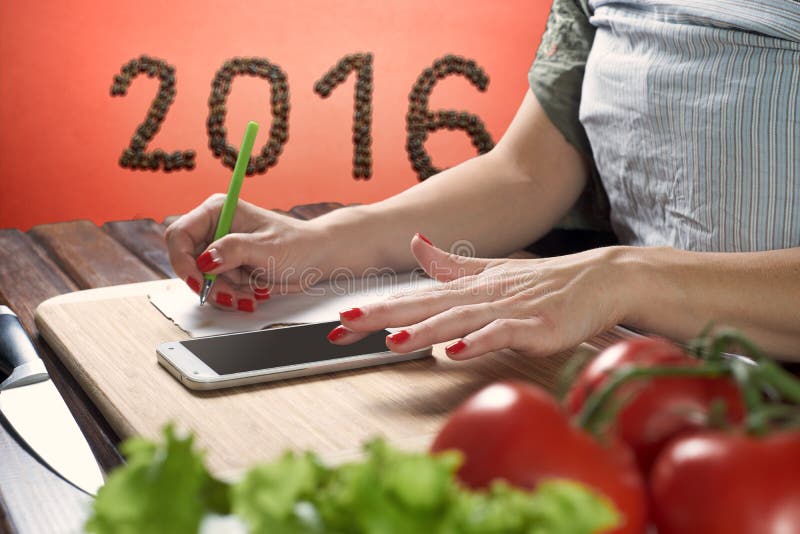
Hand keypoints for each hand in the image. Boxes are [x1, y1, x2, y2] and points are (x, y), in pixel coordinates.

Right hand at [165, 194, 331, 310]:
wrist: (315, 257)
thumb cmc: (297, 244)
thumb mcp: (266, 247)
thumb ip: (233, 251)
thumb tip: (205, 259)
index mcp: (217, 211)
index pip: (179, 235)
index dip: (183, 261)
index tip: (200, 282)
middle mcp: (213, 229)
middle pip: (187, 262)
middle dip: (208, 284)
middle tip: (232, 295)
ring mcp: (218, 251)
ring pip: (201, 281)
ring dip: (224, 293)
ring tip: (253, 293)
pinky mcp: (226, 269)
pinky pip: (215, 289)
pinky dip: (232, 297)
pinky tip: (254, 293)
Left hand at [329, 234, 635, 358]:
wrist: (599, 279)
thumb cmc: (544, 281)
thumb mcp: (491, 271)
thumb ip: (452, 264)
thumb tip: (416, 244)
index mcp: (467, 287)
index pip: (414, 298)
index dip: (377, 308)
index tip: (342, 318)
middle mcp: (481, 295)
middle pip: (425, 307)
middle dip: (383, 316)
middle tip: (346, 325)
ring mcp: (507, 309)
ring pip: (458, 320)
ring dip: (424, 330)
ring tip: (392, 340)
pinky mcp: (534, 325)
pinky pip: (500, 334)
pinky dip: (477, 342)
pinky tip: (453, 352)